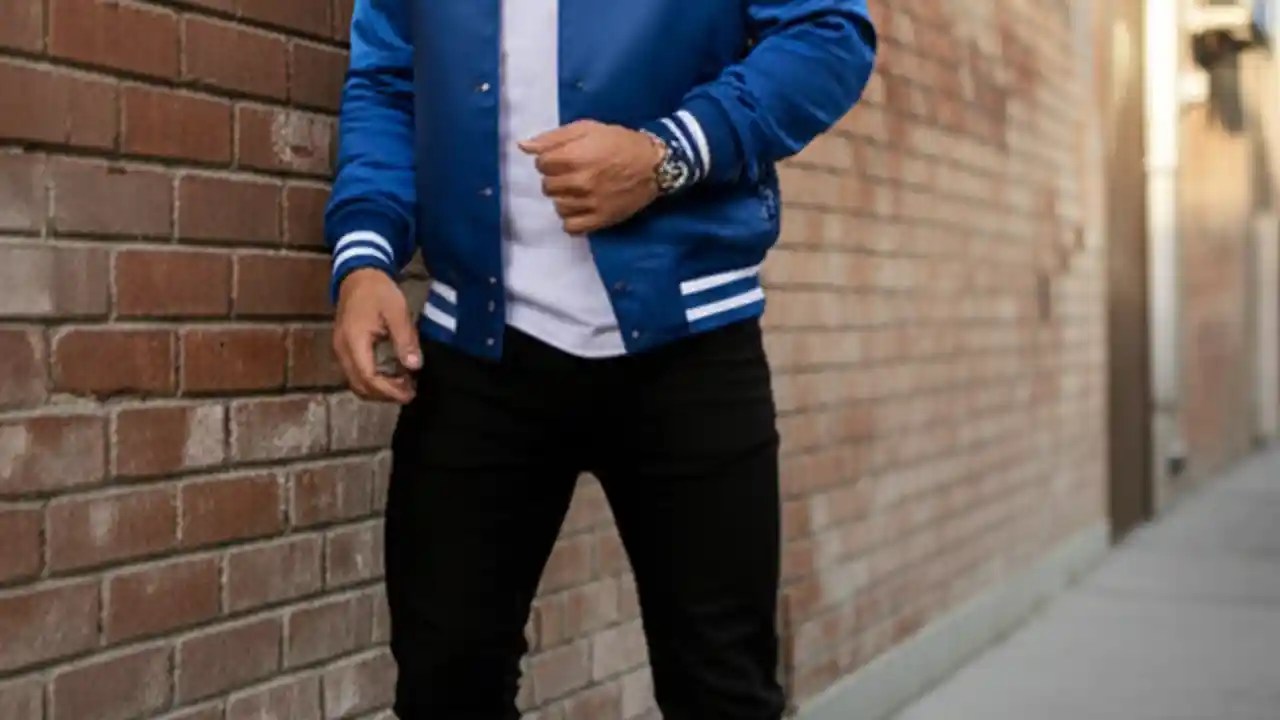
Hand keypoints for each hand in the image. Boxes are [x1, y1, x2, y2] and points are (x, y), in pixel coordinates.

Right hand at [333, 268, 420, 403]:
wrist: (359, 275)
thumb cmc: (379, 292)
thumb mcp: (397, 312)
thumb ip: (405, 340)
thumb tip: (414, 366)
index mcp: (354, 341)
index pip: (368, 378)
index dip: (389, 391)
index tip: (410, 393)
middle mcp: (342, 350)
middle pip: (360, 386)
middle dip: (385, 394)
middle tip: (410, 390)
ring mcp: (340, 350)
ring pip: (356, 382)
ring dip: (379, 389)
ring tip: (403, 384)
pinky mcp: (344, 349)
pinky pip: (355, 373)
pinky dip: (373, 380)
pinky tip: (392, 374)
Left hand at [520, 120, 664, 234]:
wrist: (654, 165)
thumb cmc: (620, 142)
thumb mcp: (587, 129)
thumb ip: (553, 138)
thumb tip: (523, 146)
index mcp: (574, 156)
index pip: (541, 164)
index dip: (549, 159)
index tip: (563, 158)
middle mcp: (580, 182)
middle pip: (547, 186)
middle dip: (556, 178)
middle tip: (573, 173)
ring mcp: (589, 203)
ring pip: (557, 206)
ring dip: (564, 198)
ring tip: (579, 190)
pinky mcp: (600, 220)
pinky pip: (570, 227)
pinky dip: (571, 219)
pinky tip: (580, 208)